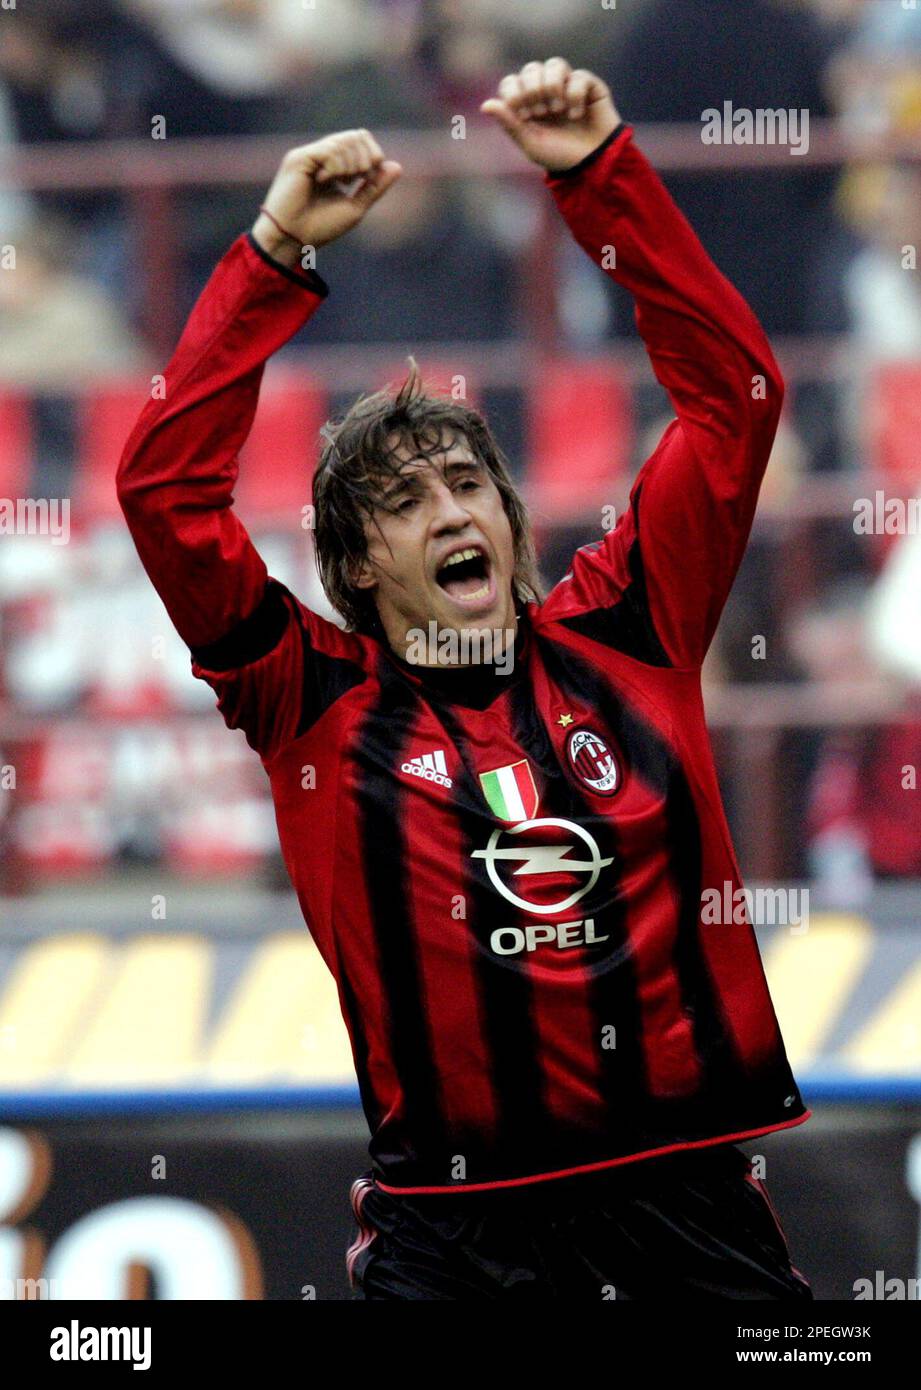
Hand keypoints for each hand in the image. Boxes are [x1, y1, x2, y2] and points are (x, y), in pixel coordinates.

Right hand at [252, 129, 401, 266]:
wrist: (293, 239)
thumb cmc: (321, 227)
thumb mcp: (355, 207)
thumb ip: (375, 187)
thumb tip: (397, 166)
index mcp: (336, 167)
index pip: (362, 142)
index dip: (373, 155)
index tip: (367, 178)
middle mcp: (323, 157)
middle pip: (357, 136)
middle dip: (366, 158)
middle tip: (357, 179)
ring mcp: (310, 155)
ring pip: (344, 141)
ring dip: (351, 164)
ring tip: (339, 182)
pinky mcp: (299, 158)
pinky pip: (329, 150)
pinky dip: (335, 166)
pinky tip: (324, 180)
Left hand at [480, 58, 620, 173]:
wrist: (592, 165)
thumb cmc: (559, 156)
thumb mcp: (530, 143)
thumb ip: (509, 123)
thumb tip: (484, 105)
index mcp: (529, 104)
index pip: (511, 82)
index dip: (514, 93)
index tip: (523, 115)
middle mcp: (547, 91)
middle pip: (531, 68)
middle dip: (533, 90)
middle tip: (541, 112)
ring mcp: (568, 86)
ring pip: (555, 64)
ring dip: (552, 86)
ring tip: (557, 110)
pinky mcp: (590, 86)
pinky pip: (578, 76)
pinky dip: (574, 95)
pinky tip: (576, 114)